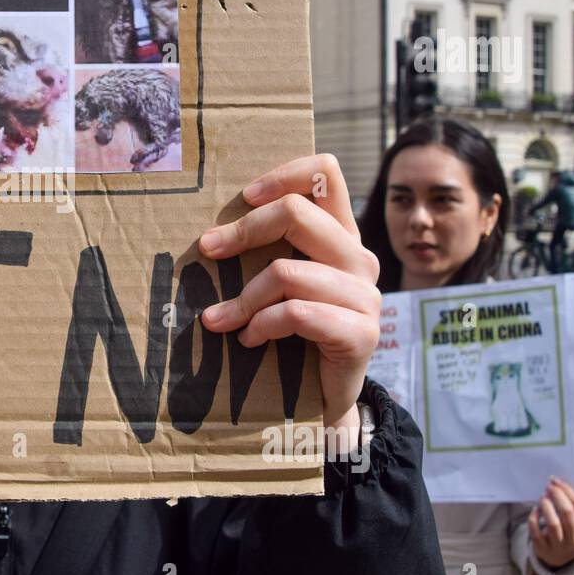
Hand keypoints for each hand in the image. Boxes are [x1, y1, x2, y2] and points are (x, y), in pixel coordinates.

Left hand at [197, 154, 381, 433]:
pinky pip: (297, 314)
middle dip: (242, 231)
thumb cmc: (292, 336)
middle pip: (297, 214)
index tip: (243, 197)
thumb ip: (266, 252)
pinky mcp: (362, 333)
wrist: (324, 400)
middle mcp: (359, 258)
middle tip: (207, 250)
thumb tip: (207, 232)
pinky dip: (262, 325)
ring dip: (244, 298)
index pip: (324, 174)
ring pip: (288, 271)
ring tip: (219, 320)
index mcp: (340, 235)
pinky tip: (248, 339)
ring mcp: (366, 296)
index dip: (282, 175)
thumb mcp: (279, 285)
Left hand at [529, 476, 573, 569]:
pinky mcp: (542, 548)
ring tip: (543, 498)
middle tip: (549, 487)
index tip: (557, 482)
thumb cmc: (567, 535)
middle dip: (558, 496)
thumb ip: (572, 509)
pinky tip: (535, 510)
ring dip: (547, 507)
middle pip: (568, 514)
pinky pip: (537, 532)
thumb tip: (559, 485)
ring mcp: (558, 545)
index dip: (568, 492)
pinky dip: (534, 518)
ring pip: (553, 524)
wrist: (558, 560)